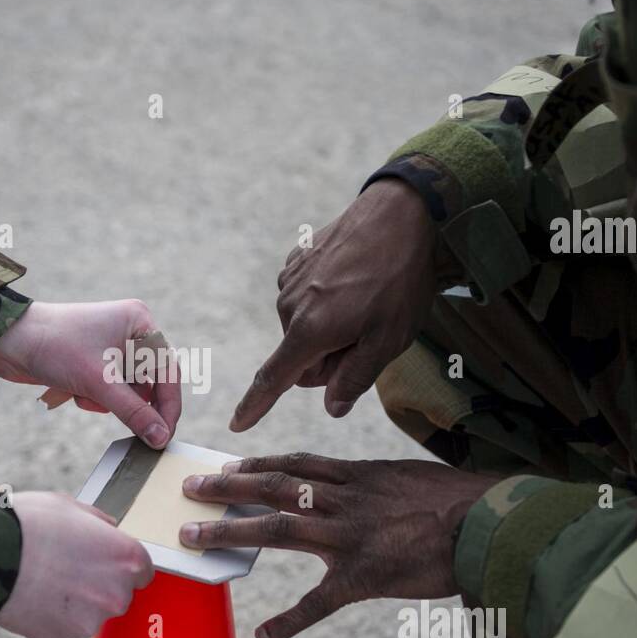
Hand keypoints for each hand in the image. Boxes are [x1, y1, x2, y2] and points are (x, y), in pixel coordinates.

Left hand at [0, 300, 181, 447]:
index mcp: (140, 323)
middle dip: (128, 403)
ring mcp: (112, 347)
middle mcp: (130, 332)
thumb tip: (159, 438)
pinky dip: (94, 398)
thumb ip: (133, 411)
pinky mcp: (95, 362)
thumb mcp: (98, 381)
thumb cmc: (54, 346)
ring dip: (107, 402)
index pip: (167, 371)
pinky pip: (109, 391)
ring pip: (127, 392)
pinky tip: (73, 392)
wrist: (6, 341)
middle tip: (127, 427)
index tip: (164, 436)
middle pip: (148, 383)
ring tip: (83, 394)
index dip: (167, 406)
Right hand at [0, 491, 154, 637]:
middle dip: (99, 584)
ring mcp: (89, 621)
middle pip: (118, 595)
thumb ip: (98, 523)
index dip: (120, 564)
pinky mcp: (61, 637)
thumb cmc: (32, 523)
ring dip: (75, 602)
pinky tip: (32, 593)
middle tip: (68, 566)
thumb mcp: (70, 507)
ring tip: (44, 578)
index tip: (103, 560)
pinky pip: (62, 625)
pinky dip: (51, 614)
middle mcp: (116, 595)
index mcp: (127, 559)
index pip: (143, 571)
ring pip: (89, 613)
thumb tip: (107, 528)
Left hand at [178, 454, 493, 637]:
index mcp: (356, 476)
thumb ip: (373, 483)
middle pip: (271, 488)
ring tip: (193, 537)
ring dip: (230, 531)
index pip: (293, 463)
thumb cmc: (458, 500)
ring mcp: (350, 536)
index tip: (227, 465)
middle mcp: (344, 500)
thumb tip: (354, 486)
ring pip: (277, 530)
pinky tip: (264, 634)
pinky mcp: (365, 576)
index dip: (255, 463)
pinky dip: (289, 621)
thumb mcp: (408, 477)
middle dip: (226, 488)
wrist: (491, 521)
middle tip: (188, 488)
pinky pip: (319, 602)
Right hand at [231, 179, 438, 431]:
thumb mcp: (389, 340)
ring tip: (367, 302)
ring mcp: (290, 280)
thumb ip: (355, 379)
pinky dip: (325, 301)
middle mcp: (289, 307)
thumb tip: (332, 408)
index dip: (255, 406)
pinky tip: (354, 281)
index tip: (236, 425)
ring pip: (303, 327)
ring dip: (329, 327)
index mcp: (309, 331)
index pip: (274, 379)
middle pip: (299, 356)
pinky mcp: (297, 259)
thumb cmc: (399, 280)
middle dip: (328, 359)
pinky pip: (305, 297)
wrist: (400, 212)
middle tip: (368, 336)